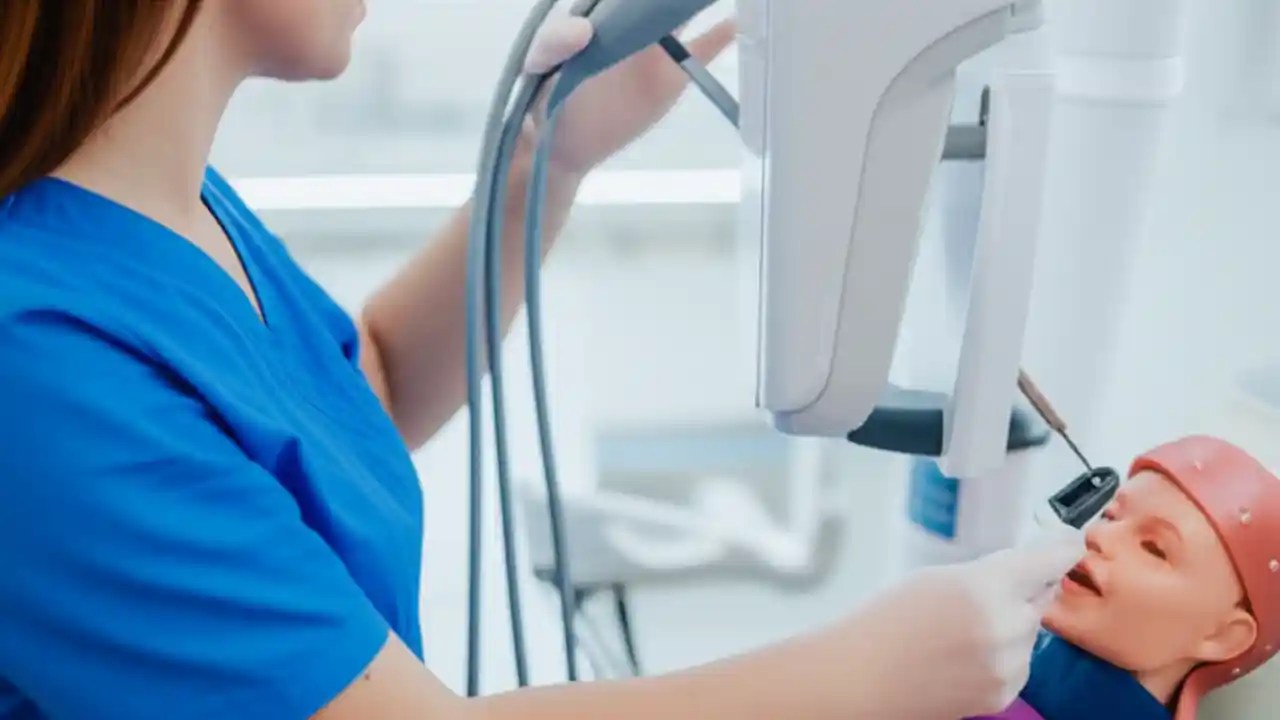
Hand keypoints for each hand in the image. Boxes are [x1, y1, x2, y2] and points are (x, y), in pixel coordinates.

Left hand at [523, 8, 736, 176]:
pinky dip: (723, 34)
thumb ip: (552, 42)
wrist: (562, 143)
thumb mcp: (540, 63)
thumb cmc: (546, 93)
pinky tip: (740, 20)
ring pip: (684, 12)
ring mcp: (656, 46)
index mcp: (603, 7)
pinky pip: (703, 49)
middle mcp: (633, 20)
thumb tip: (584, 29)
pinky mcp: (672, 75)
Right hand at [833, 526, 1084, 718]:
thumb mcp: (936, 577)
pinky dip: (1003, 656)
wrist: (862, 678)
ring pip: (1029, 632)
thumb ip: (987, 574)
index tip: (1072, 541)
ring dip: (1011, 626)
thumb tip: (1024, 574)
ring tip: (961, 632)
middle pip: (1039, 597)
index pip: (1046, 561)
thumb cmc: (886, 621)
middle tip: (983, 595)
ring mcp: (1008, 665)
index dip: (1062, 549)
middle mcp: (1006, 626)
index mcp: (986, 586)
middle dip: (1022, 592)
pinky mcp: (1005, 693)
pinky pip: (1020, 664)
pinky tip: (964, 656)